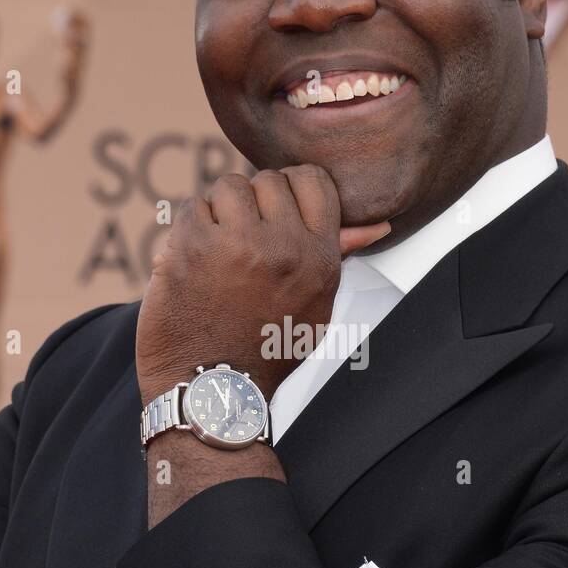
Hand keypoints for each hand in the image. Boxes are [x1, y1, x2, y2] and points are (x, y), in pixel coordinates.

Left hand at [135, 165, 389, 406]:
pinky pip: (192, 206)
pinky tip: (194, 259)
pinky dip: (189, 228)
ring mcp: (237, 245)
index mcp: (320, 258)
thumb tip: (378, 224)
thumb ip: (338, 255)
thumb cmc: (264, 348)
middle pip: (267, 179)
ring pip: (228, 186)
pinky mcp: (193, 247)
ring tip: (218, 250)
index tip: (275, 215)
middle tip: (243, 244)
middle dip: (252, 204)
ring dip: (219, 211)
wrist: (212, 388)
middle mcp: (285, 248)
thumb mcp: (315, 306)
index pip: (313, 179)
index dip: (289, 190)